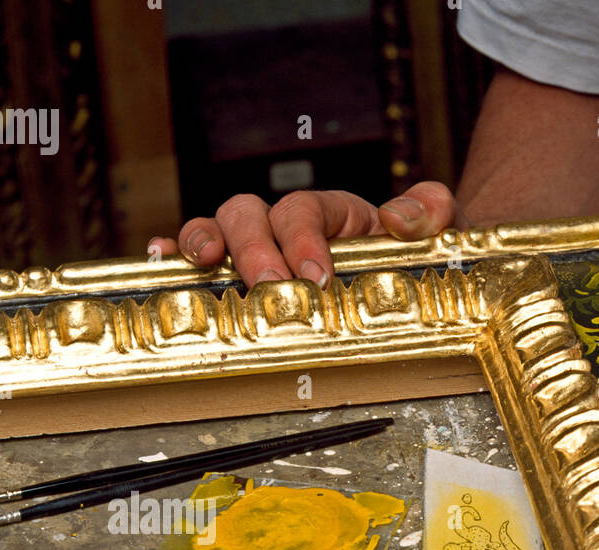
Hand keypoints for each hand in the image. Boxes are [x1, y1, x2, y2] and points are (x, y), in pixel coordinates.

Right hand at [147, 182, 457, 290]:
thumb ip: (427, 212)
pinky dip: (176, 256)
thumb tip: (398, 216)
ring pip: (216, 228)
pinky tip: (164, 263)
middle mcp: (286, 227)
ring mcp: (258, 251)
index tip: (316, 277)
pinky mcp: (238, 278)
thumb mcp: (433, 233)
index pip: (304, 210)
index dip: (304, 238)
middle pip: (251, 214)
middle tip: (271, 290)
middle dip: (255, 251)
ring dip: (205, 243)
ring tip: (206, 265)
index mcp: (330, 214)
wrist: (407, 282)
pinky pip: (197, 258)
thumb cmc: (411, 261)